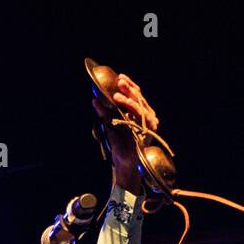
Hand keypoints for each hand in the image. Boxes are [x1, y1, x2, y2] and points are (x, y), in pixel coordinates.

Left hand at [94, 74, 158, 193]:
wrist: (125, 166)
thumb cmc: (120, 147)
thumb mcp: (110, 128)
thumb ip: (104, 114)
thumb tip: (94, 100)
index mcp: (140, 114)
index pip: (137, 95)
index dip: (129, 85)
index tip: (119, 77)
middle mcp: (147, 117)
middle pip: (140, 98)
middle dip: (129, 89)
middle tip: (119, 82)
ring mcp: (149, 125)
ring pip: (140, 106)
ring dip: (128, 99)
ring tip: (116, 95)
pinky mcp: (147, 132)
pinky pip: (139, 118)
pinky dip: (129, 110)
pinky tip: (121, 106)